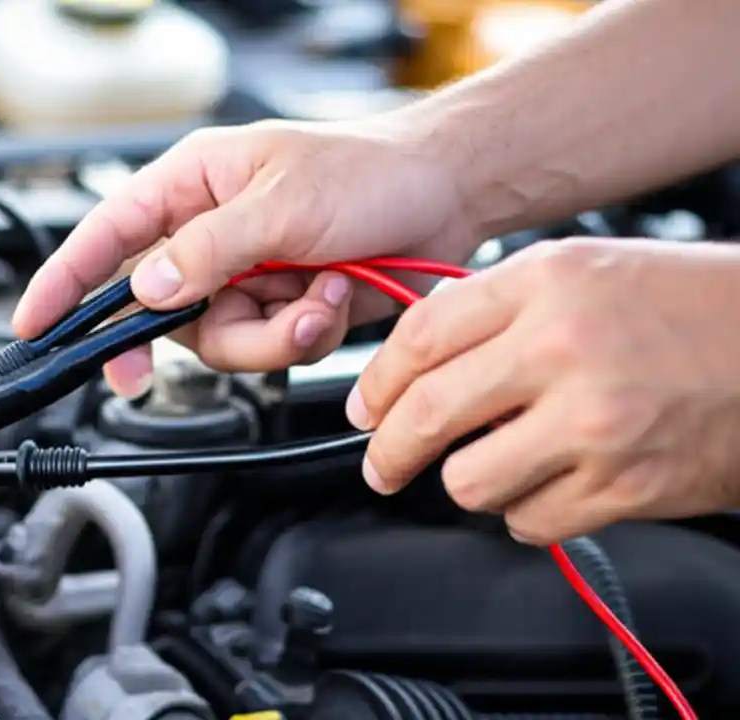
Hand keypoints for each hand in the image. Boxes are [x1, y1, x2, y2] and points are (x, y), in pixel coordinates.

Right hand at [12, 117, 477, 396]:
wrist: (447, 198)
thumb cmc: (369, 170)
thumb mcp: (282, 203)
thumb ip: (209, 249)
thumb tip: (145, 290)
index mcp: (192, 186)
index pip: (108, 235)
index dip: (65, 281)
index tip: (33, 323)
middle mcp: (209, 236)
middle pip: (157, 310)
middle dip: (178, 335)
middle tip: (160, 361)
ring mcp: (244, 277)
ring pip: (214, 343)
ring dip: (270, 332)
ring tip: (314, 295)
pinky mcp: (280, 310)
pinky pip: (265, 350)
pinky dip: (300, 334)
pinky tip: (330, 298)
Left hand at [348, 238, 739, 544]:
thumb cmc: (685, 306)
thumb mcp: (582, 271)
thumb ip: (495, 308)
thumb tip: (415, 363)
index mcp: (546, 284)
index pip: (419, 338)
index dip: (376, 383)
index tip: (365, 409)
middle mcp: (565, 349)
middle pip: (427, 415)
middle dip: (387, 451)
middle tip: (382, 463)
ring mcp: (596, 423)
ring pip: (470, 481)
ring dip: (469, 480)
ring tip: (497, 461)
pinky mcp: (625, 486)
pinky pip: (529, 520)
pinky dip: (526, 510)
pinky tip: (551, 481)